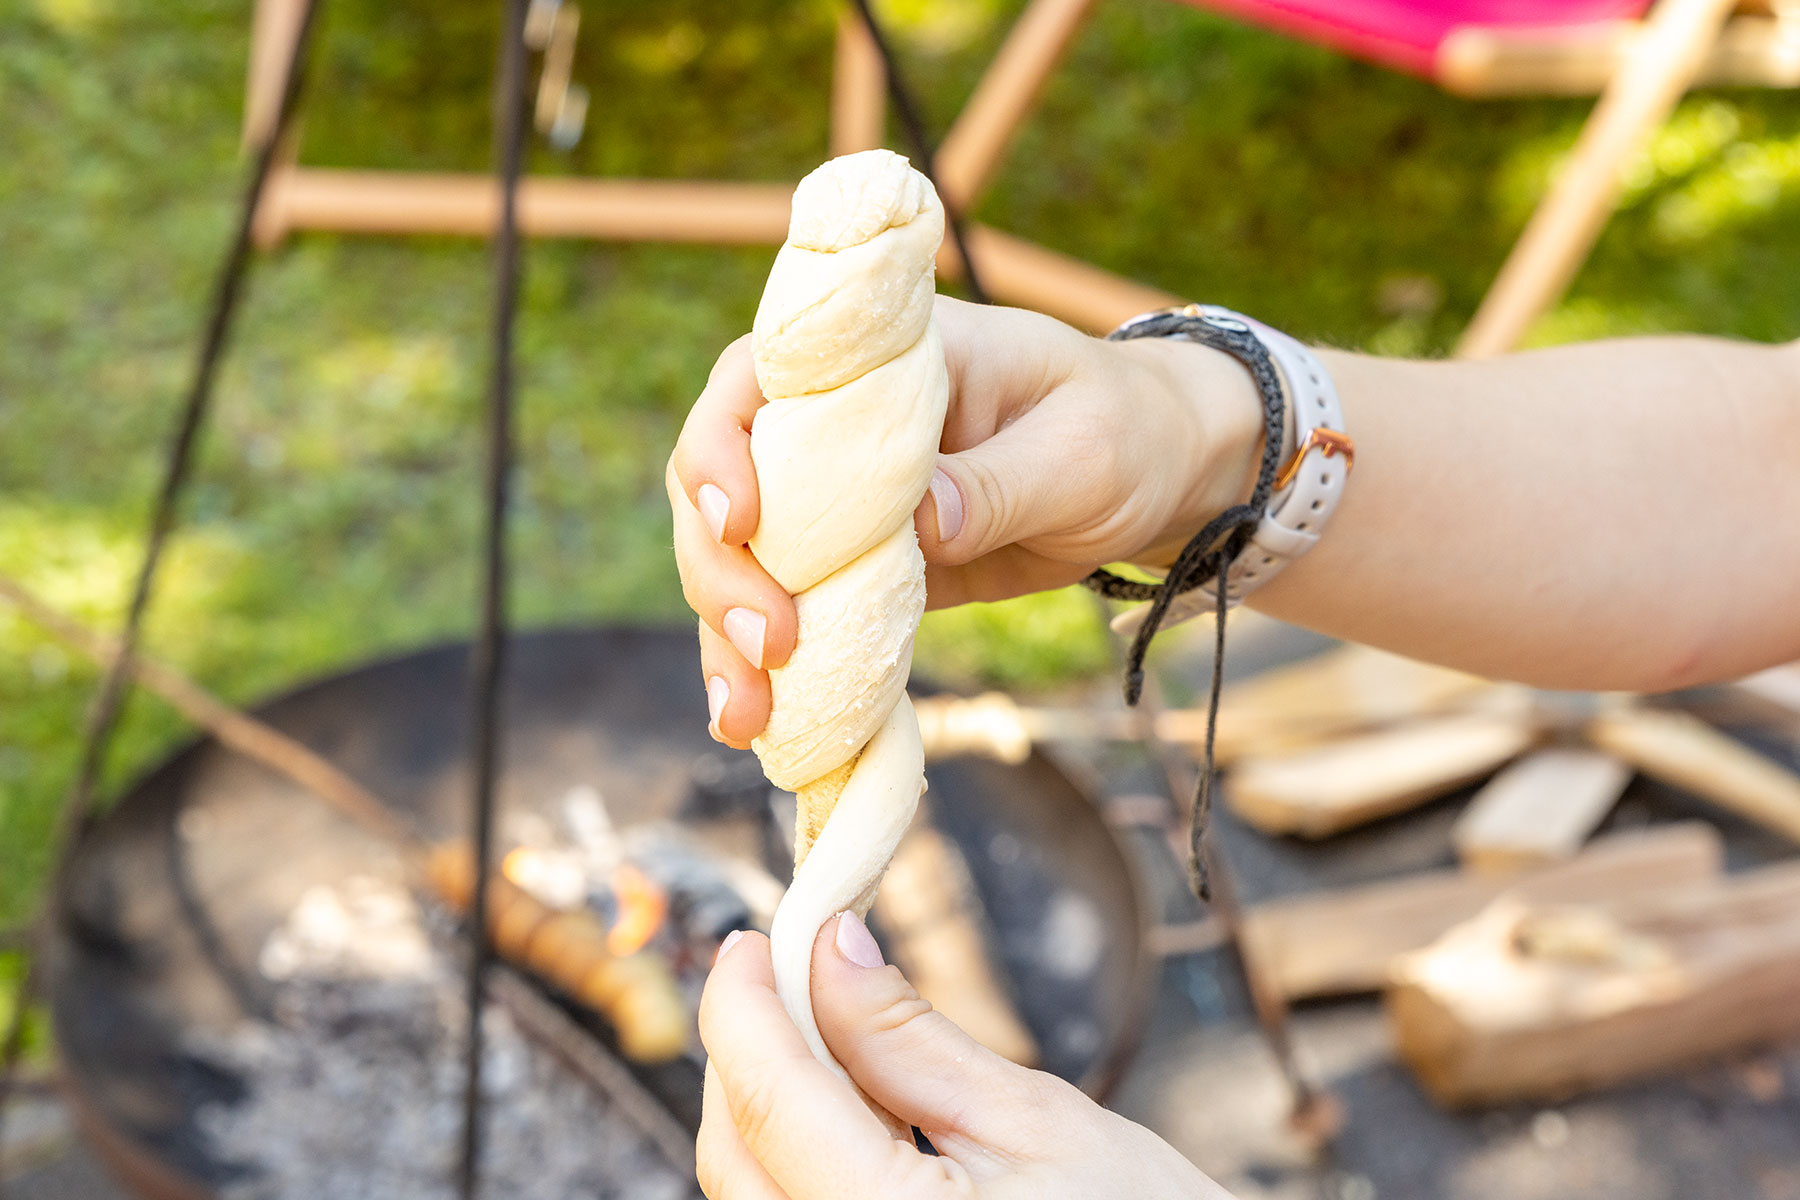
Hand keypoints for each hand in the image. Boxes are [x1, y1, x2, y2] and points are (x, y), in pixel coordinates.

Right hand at [667, 297, 1261, 746]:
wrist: (1158, 476)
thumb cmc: (1123, 430)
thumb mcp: (1081, 451)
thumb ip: (999, 483)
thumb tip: (918, 525)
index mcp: (882, 363)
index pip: (757, 381)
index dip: (723, 447)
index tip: (742, 522)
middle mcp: (837, 426)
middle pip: (724, 485)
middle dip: (723, 570)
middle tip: (767, 645)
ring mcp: (841, 502)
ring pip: (743, 561)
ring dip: (727, 639)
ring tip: (746, 714)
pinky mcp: (862, 570)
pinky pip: (798, 614)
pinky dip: (773, 671)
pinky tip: (760, 722)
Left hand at [698, 913, 1234, 1199]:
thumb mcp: (1040, 1121)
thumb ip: (911, 1039)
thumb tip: (830, 947)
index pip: (768, 1098)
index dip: (743, 1002)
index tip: (751, 937)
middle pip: (734, 1154)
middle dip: (748, 1049)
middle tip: (787, 966)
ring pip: (750, 1194)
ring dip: (768, 1104)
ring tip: (825, 1028)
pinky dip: (798, 1158)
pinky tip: (849, 1109)